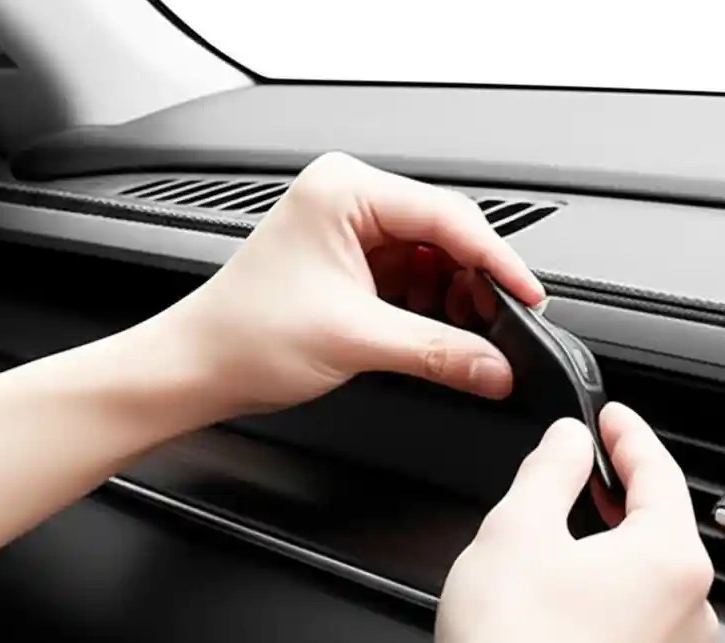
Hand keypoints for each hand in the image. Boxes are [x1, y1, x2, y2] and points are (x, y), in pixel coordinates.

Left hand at [161, 152, 544, 416]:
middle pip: (445, 234)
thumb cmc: (243, 336)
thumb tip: (498, 365)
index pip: (448, 217)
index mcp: (344, 191)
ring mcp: (349, 230)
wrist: (196, 369)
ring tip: (469, 337)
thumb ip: (440, 352)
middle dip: (476, 283)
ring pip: (431, 258)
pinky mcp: (349, 263)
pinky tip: (441, 333)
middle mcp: (348, 199)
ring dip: (454, 298)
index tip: (529, 296)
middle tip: (503, 325)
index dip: (496, 260)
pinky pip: (411, 277)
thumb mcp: (356, 341)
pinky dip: (431, 306)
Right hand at [428, 403, 717, 642]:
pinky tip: (564, 587)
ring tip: (563, 523)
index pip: (660, 471)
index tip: (610, 415)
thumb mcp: (518, 527)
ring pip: (648, 572)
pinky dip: (608, 587)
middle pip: (661, 523)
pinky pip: (636, 615)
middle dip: (620, 487)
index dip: (629, 434)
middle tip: (583, 460)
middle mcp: (688, 610)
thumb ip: (551, 467)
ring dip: (612, 539)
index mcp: (671, 560)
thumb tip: (569, 440)